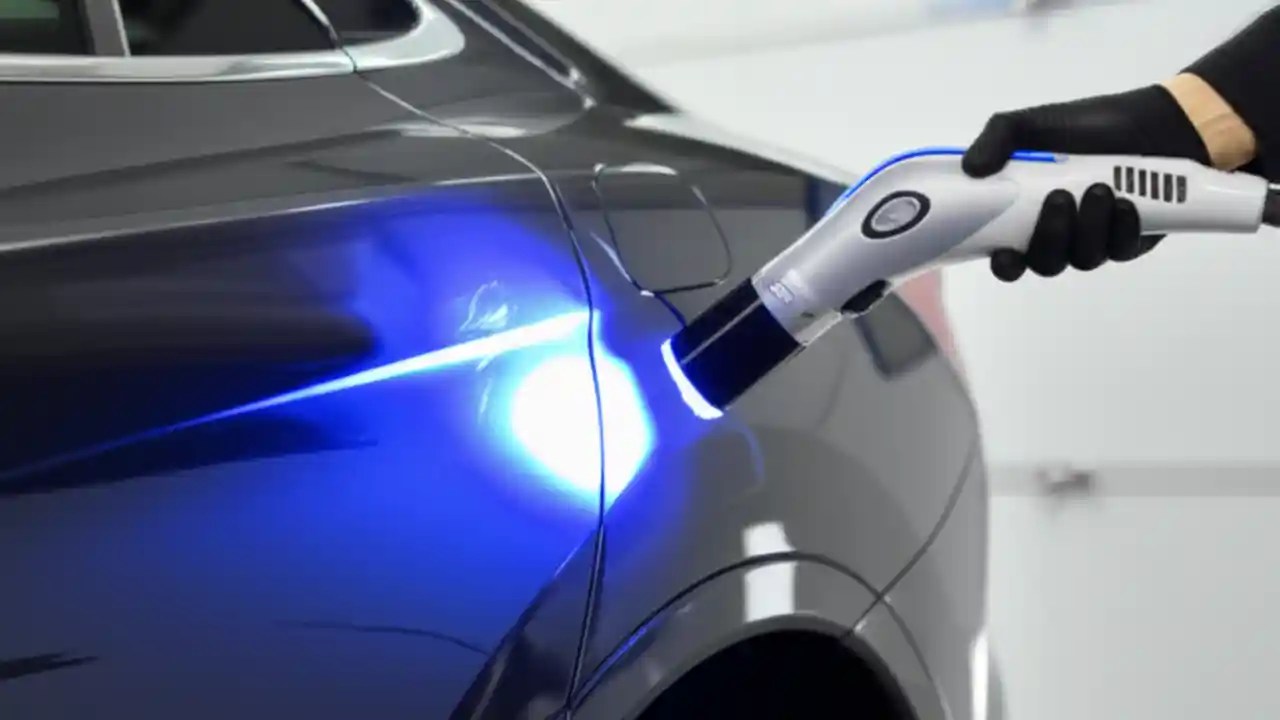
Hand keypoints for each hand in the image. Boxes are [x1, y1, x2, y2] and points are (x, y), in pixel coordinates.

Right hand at [963, 85, 1211, 280]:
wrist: (1151, 122)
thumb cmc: (1085, 126)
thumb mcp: (1031, 124)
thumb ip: (997, 139)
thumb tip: (970, 167)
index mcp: (1024, 218)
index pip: (1007, 257)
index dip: (1005, 264)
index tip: (1004, 253)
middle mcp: (1056, 237)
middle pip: (1045, 263)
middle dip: (1050, 237)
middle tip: (1060, 198)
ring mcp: (1092, 241)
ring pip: (1083, 258)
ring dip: (1089, 228)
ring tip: (1100, 190)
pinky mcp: (1128, 240)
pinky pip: (1120, 250)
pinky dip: (1121, 229)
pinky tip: (1125, 204)